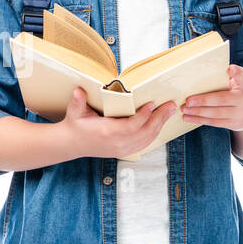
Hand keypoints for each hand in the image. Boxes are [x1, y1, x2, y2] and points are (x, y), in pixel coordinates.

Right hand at [56, 87, 176, 158]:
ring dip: (160, 125)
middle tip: (170, 106)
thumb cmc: (76, 125)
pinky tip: (160, 123)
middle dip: (159, 119)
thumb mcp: (74, 112)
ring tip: (169, 112)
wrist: (73, 144)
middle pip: (144, 133)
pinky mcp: (124, 151)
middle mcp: (116, 143)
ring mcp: (121, 149)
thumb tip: (78, 91)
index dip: (143, 116)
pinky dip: (154, 134)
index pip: (131, 126)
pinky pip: (144, 144)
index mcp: (106, 132)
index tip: (152, 104)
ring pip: (147, 139)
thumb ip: (77, 101)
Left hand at [180, 64, 242, 131]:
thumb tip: (203, 73)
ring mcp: (240, 114)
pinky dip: (199, 119)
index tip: (229, 68)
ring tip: (184, 109)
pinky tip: (188, 117)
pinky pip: (214, 122)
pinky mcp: (233, 124)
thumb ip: (229, 77)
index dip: (237, 73)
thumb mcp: (241, 83)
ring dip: (197, 111)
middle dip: (203, 100)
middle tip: (188, 100)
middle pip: (222, 99)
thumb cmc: (241, 92)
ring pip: (216, 113)